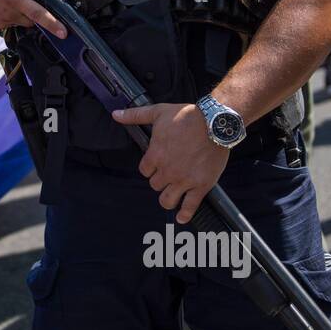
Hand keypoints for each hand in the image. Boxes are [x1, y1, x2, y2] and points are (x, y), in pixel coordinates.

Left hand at [113, 103, 228, 223]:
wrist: (214, 122)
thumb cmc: (187, 116)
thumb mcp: (158, 112)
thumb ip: (135, 115)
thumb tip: (116, 114)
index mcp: (155, 155)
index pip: (144, 171)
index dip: (150, 168)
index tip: (157, 165)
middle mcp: (167, 171)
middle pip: (155, 185)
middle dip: (160, 181)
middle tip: (168, 175)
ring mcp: (184, 180)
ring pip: (167, 200)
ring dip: (168, 198)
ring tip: (172, 195)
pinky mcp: (201, 185)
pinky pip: (190, 206)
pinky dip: (185, 214)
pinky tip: (181, 217)